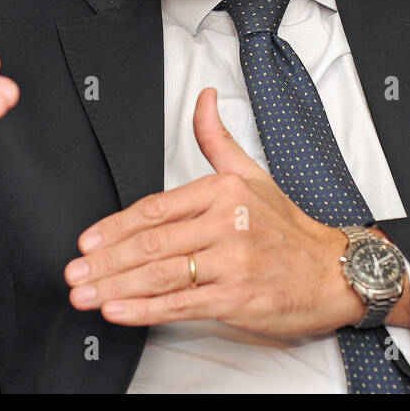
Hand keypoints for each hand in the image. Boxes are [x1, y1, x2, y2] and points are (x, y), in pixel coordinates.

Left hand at [63, 87, 373, 337]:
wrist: (334, 273)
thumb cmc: (289, 229)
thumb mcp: (253, 174)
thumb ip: (217, 139)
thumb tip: (203, 99)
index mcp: (225, 191)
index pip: (156, 209)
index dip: (115, 227)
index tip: (87, 241)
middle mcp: (229, 223)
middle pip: (152, 243)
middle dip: (105, 261)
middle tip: (75, 272)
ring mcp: (234, 262)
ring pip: (162, 274)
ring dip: (116, 286)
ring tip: (86, 294)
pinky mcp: (239, 298)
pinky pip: (182, 304)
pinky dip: (145, 310)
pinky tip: (119, 311)